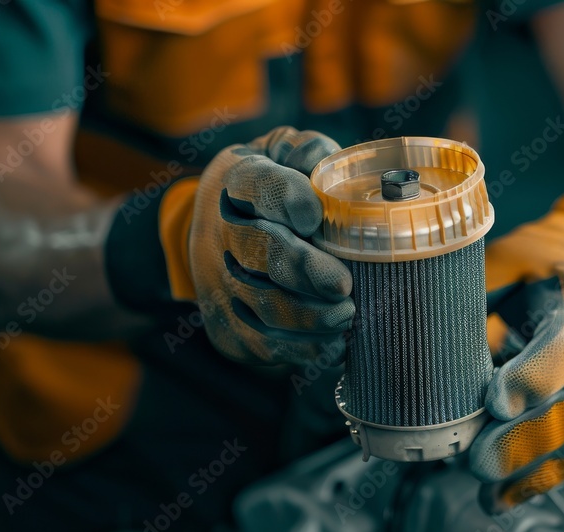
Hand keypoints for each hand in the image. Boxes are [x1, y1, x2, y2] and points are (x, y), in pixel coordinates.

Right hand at [169, 127, 354, 364]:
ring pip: (260, 305)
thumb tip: (324, 161)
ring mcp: (217, 282)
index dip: (285, 198)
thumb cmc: (271, 188)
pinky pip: (260, 345)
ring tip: (346, 316)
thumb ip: (307, 150)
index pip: (257, 184)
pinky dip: (299, 350)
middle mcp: (219, 231)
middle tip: (342, 285)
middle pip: (258, 252)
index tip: (314, 216)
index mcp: (236, 180)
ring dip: (307, 316)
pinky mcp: (225, 326)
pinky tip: (331, 346)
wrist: (217, 236)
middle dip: (302, 270)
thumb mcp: (282, 154)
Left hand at [469, 188, 563, 510]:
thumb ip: (474, 294)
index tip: (493, 402)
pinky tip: (504, 498)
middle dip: (522, 441)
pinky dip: (539, 481)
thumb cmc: (543, 262)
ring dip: (530, 471)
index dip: (531, 379)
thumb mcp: (509, 260)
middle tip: (478, 461)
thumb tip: (414, 327)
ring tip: (488, 491)